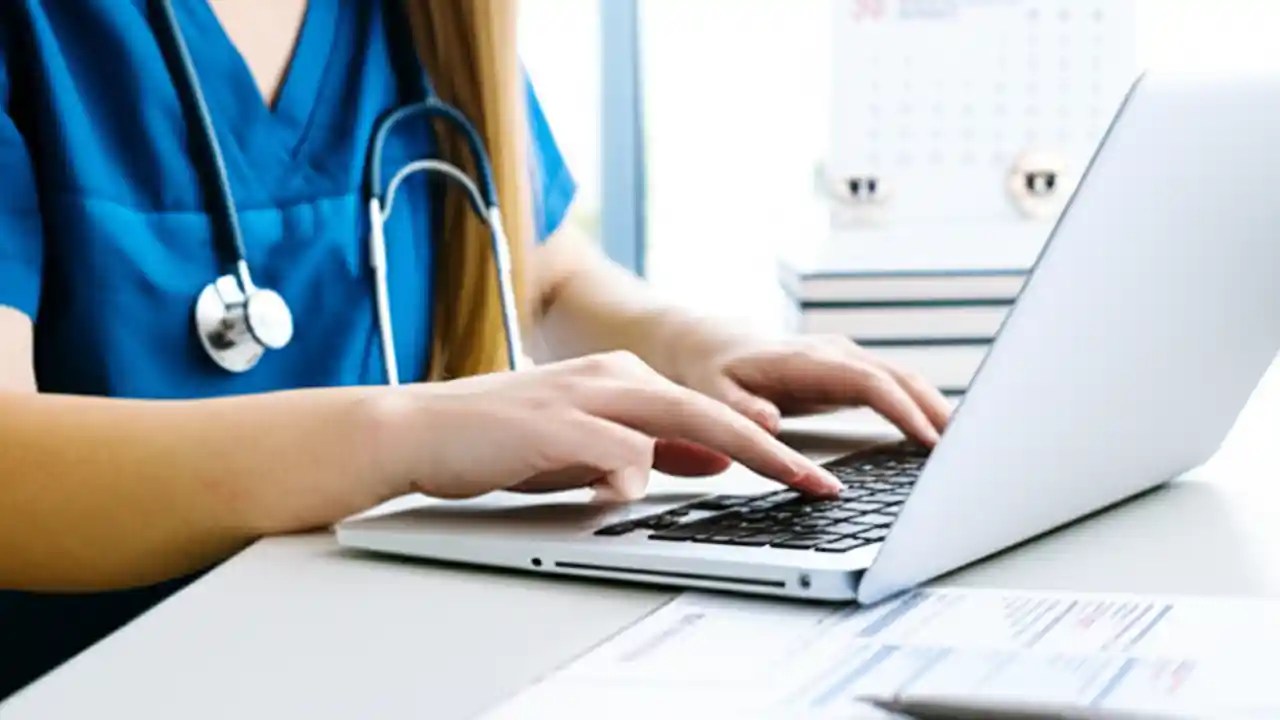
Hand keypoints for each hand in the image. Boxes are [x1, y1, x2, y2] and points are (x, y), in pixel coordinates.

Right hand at [369, 352, 843, 501]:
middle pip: (709, 412)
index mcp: (622, 378)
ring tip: (777, 482)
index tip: (807, 475)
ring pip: (677, 421)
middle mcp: (612, 378)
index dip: (762, 445)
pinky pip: (617, 451)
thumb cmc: (502, 440)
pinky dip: (631, 476)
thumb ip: (649, 447)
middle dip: (772, 452)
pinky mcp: (556, 424)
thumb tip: (712, 459)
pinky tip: (620, 492)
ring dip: (729, 455)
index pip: (709, 411)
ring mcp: (585, 397)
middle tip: (818, 483)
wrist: (421, 428)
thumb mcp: (589, 442)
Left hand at [666, 329, 952, 445]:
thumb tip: (770, 422)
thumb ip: (741, 411)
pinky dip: (921, 406)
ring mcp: (845, 359)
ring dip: (936, 408)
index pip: (870, 383)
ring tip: (969, 446)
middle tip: (970, 449)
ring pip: (904, 380)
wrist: (709, 342)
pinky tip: (940, 434)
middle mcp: (834, 354)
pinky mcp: (849, 370)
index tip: (928, 440)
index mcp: (808, 360)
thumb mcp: (714, 394)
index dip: (903, 410)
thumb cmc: (713, 370)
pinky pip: (895, 386)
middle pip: (900, 378)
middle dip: (936, 410)